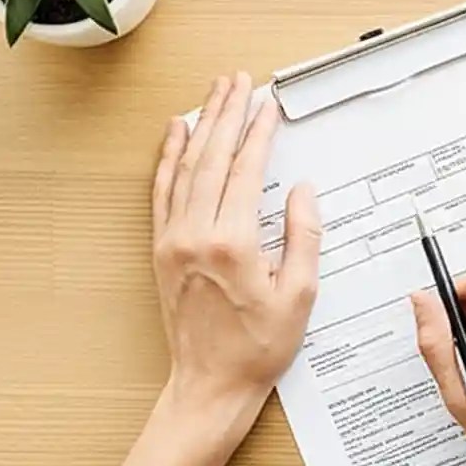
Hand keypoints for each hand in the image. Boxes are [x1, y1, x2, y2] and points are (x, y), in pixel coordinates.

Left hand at [152, 72, 321, 449]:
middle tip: (239, 81)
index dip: (260, 133)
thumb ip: (304, 236)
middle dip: (228, 113)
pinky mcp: (162, 250)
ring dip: (201, 126)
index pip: (247, 170)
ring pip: (186, 167)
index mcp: (233, 243)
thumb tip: (304, 191)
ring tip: (214, 95)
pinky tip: (176, 135)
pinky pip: (163, 191)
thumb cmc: (257, 347)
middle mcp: (195, 234)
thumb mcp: (299, 295)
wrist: (210, 383)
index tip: (269, 106)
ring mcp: (173, 240)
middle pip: (213, 157)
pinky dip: (169, 158)